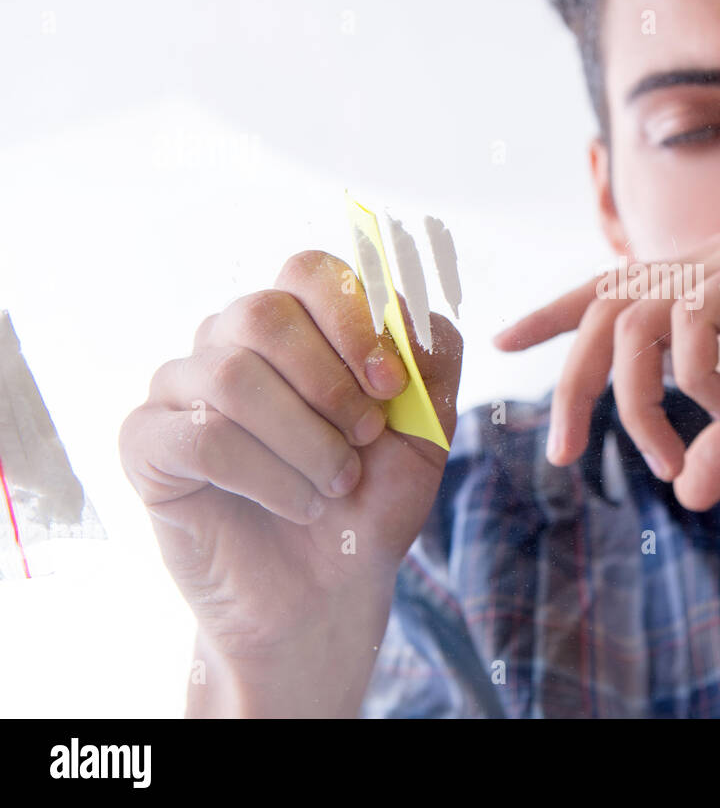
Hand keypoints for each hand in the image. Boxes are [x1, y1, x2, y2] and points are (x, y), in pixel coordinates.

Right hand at [119, 250, 461, 677]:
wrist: (329, 588)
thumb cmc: (372, 498)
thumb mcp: (427, 428)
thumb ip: (431, 358)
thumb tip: (405, 309)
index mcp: (299, 323)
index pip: (310, 271)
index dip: (354, 322)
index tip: (391, 388)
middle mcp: (231, 340)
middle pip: (263, 314)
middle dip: (330, 386)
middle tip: (363, 442)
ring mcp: (182, 386)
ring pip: (231, 376)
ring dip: (304, 441)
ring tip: (335, 485)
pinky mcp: (148, 442)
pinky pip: (197, 434)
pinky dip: (266, 477)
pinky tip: (297, 503)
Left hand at [494, 227, 719, 510]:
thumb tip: (688, 497)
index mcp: (708, 283)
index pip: (610, 289)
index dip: (553, 312)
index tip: (503, 341)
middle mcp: (712, 262)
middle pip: (605, 309)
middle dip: (572, 381)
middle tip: (565, 452)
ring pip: (642, 315)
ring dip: (640, 399)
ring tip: (667, 460)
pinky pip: (704, 311)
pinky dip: (698, 371)